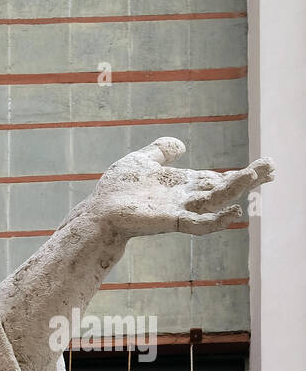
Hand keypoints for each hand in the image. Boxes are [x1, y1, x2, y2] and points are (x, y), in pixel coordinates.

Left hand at [87, 137, 273, 238]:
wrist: (98, 211)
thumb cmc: (116, 190)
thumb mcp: (142, 161)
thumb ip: (161, 150)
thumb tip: (182, 145)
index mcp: (182, 184)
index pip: (217, 179)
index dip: (241, 173)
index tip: (266, 165)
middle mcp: (185, 198)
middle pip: (224, 188)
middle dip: (249, 178)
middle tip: (273, 168)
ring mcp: (179, 210)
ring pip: (216, 201)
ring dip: (238, 189)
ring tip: (259, 175)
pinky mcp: (169, 221)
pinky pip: (198, 225)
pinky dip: (216, 222)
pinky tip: (234, 213)